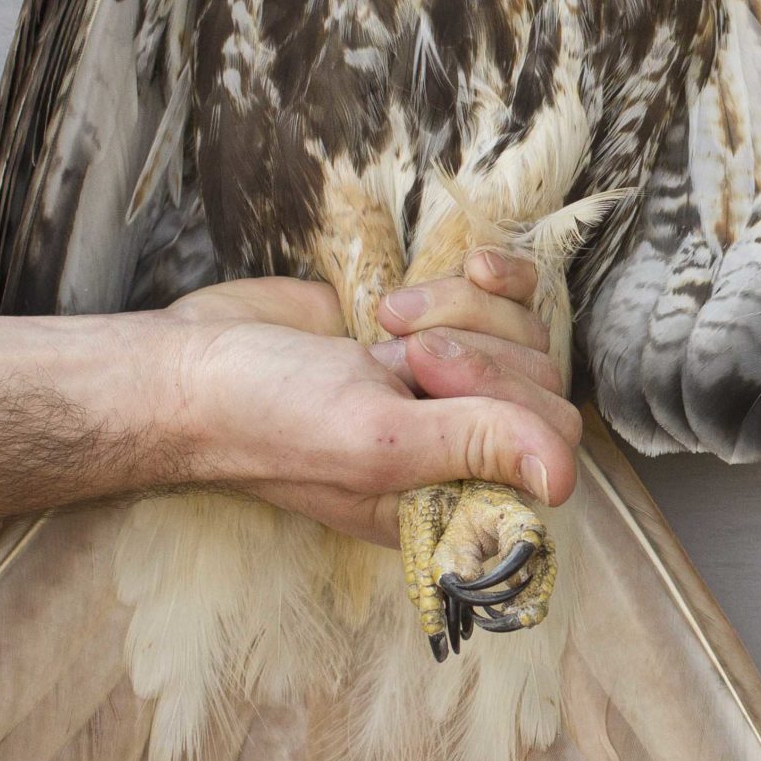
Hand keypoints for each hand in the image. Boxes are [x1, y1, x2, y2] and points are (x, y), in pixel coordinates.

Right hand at [153, 251, 580, 546]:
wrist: (197, 360)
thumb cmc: (268, 417)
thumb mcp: (375, 442)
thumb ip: (474, 448)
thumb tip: (563, 479)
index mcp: (457, 492)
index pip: (551, 444)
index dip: (505, 400)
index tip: (426, 378)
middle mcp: (465, 442)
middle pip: (543, 379)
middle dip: (472, 351)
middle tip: (399, 356)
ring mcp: (455, 381)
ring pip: (526, 329)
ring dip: (459, 311)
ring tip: (388, 325)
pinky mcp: (442, 325)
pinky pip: (511, 294)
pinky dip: (487, 277)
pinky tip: (462, 268)